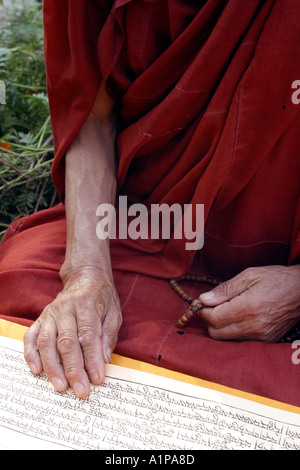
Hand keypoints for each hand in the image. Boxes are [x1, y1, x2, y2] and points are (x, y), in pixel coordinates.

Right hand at [24, 267, 121, 397]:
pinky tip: (37, 371)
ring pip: (47, 342)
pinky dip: (31, 354)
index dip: (92, 359)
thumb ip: (109, 336)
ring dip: (53, 367)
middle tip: (80, 390)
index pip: (88, 336)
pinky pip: (32, 336)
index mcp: (87, 304)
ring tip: (60, 386)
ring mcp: (50, 313)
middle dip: (73, 369)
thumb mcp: (114, 312)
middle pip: (67, 342)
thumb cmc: (102, 297)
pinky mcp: (41, 318)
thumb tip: (104, 361)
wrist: (85, 277)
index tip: (97, 379)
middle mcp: (66, 307)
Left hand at [196, 265, 299, 342]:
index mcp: (247, 307)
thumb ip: (225, 289)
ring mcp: (261, 335)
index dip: (203, 311)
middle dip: (210, 320)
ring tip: (228, 310)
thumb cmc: (276, 279)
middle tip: (214, 307)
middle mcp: (254, 325)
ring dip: (221, 327)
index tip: (203, 303)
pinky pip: (241, 340)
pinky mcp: (267, 340)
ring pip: (227, 339)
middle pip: (216, 333)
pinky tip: (240, 317)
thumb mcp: (249, 275)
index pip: (213, 319)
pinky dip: (234, 331)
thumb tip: (203, 299)